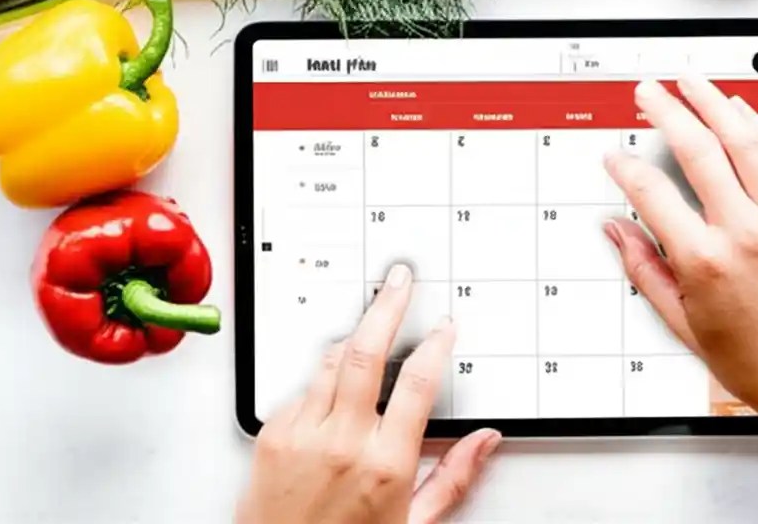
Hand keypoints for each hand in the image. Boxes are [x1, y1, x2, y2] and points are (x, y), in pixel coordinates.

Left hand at [237, 264, 500, 523]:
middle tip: (399, 280)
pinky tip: (335, 389)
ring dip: (354, 336)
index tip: (444, 327)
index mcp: (386, 463)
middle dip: (388, 305)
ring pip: (331, 361)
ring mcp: (302, 435)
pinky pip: (301, 389)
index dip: (436, 344)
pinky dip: (322, 381)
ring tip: (370, 320)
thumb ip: (454, 478)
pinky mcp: (272, 436)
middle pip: (368, 350)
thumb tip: (484, 441)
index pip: (418, 381)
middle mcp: (343, 442)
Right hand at [604, 78, 757, 523]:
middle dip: (669, 111)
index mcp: (705, 261)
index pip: (653, 194)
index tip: (616, 156)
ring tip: (694, 80)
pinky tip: (742, 111)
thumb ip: (643, 269)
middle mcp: (745, 232)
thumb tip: (616, 231)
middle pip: (700, 150)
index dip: (627, 168)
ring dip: (716, 102)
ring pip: (746, 141)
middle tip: (650, 91)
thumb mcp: (682, 322)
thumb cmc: (754, 360)